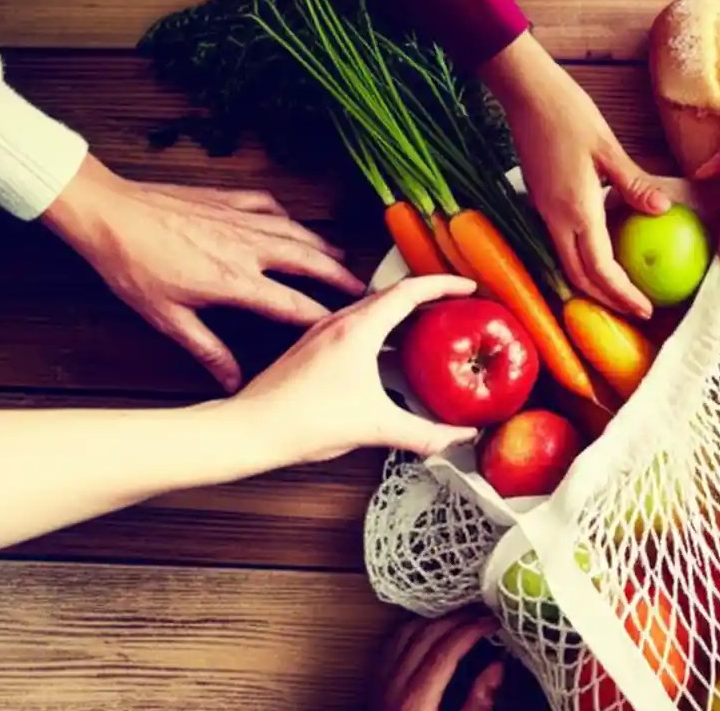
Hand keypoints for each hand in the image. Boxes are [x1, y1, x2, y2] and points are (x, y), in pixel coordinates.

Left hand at [42, 155, 365, 391]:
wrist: (107, 213)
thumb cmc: (131, 265)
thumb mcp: (167, 318)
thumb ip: (207, 350)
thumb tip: (232, 380)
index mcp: (236, 282)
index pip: (293, 306)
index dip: (324, 319)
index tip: (347, 330)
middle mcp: (247, 249)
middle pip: (308, 263)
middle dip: (340, 278)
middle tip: (363, 290)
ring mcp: (239, 220)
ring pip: (295, 233)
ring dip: (322, 246)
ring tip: (341, 257)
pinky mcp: (226, 200)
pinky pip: (268, 206)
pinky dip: (285, 216)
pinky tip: (291, 222)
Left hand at [232, 275, 478, 465]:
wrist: (250, 428)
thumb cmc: (300, 420)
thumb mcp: (375, 427)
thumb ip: (424, 433)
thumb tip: (457, 436)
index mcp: (358, 329)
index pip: (411, 290)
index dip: (445, 284)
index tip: (469, 287)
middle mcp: (339, 322)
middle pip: (393, 293)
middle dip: (430, 294)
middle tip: (456, 304)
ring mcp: (323, 332)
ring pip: (373, 307)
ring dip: (404, 310)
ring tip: (428, 323)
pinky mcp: (313, 346)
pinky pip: (357, 323)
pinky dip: (382, 326)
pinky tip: (388, 351)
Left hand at [371, 607, 503, 710]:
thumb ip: (478, 705)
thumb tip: (495, 669)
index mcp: (416, 700)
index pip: (445, 649)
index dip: (471, 629)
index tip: (492, 623)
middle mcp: (394, 686)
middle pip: (426, 635)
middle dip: (457, 619)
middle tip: (484, 615)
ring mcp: (380, 684)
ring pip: (406, 634)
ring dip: (435, 621)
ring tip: (462, 619)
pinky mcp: (374, 687)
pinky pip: (392, 645)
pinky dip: (413, 631)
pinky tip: (429, 633)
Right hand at [483, 34, 668, 318]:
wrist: (526, 94)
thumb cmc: (568, 114)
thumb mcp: (608, 148)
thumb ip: (634, 184)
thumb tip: (664, 209)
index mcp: (577, 209)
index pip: (600, 269)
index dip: (622, 295)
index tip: (644, 309)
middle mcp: (556, 219)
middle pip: (579, 277)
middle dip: (606, 300)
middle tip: (635, 309)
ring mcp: (544, 212)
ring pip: (566, 264)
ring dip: (592, 284)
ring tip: (620, 291)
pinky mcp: (541, 202)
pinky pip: (561, 244)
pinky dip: (582, 261)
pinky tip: (602, 255)